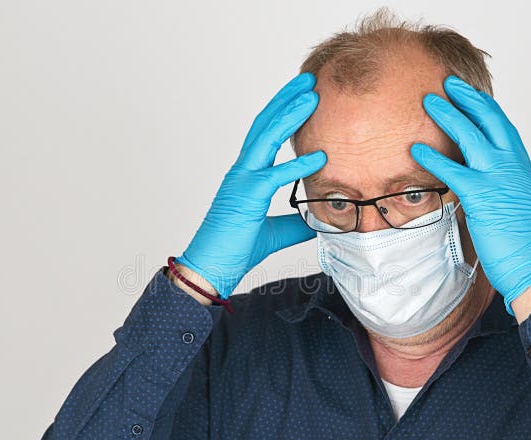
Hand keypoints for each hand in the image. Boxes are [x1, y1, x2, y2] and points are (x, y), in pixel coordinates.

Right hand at [176, 73, 326, 298]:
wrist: (210, 268)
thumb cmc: (235, 249)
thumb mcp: (277, 233)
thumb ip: (297, 222)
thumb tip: (320, 220)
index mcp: (247, 174)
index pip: (265, 134)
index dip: (283, 112)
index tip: (302, 96)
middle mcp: (242, 170)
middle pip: (264, 124)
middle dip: (287, 99)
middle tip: (309, 81)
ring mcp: (241, 180)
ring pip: (266, 137)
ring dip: (290, 114)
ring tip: (312, 96)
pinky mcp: (245, 197)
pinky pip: (275, 176)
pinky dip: (298, 165)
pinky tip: (320, 157)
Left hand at [410, 75, 530, 313]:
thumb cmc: (524, 244)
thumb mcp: (517, 205)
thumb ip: (500, 187)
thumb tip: (479, 181)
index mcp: (522, 167)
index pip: (503, 126)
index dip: (484, 106)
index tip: (469, 92)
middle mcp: (514, 167)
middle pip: (489, 120)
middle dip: (467, 98)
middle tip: (448, 82)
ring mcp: (500, 179)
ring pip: (471, 137)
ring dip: (448, 116)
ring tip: (428, 102)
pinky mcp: (483, 197)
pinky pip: (453, 170)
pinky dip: (432, 157)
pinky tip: (415, 148)